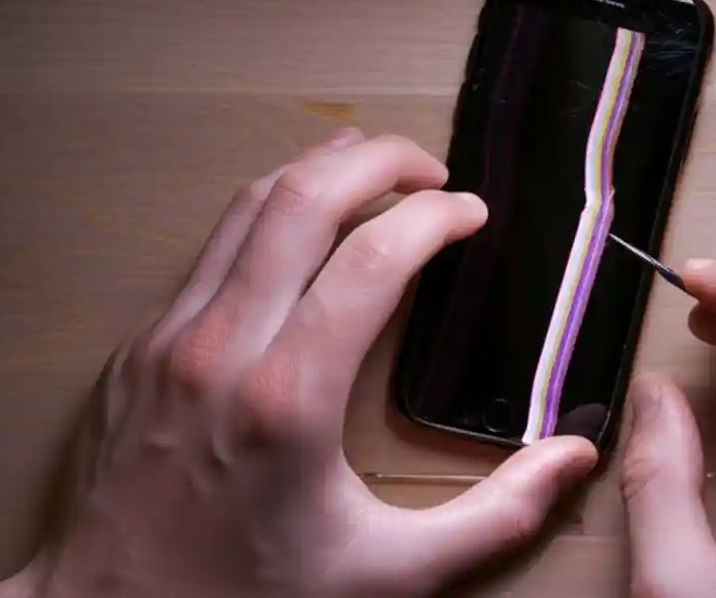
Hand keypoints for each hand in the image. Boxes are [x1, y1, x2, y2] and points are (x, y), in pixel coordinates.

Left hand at [0, 130, 597, 597]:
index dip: (434, 218)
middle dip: (377, 162)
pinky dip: (269, 214)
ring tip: (373, 166)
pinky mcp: (141, 345)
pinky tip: (303, 228)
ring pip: (246, 207)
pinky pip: (214, 247)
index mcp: (287, 399)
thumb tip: (574, 458)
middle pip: (301, 200)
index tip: (472, 215)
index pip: (370, 258)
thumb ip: (496, 517)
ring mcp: (168, 339)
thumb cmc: (250, 597)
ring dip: (317, 172)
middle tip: (431, 169)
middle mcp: (220, 350)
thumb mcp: (390, 574)